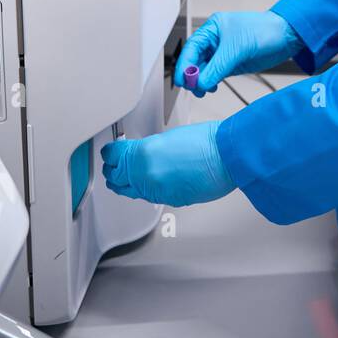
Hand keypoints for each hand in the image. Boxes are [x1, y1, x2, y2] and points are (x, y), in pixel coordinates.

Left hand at [101, 121, 235, 205]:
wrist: (227, 157)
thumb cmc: (207, 142)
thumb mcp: (167, 137)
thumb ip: (147, 148)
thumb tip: (139, 155)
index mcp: (142, 154)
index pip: (113, 156)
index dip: (110, 152)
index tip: (112, 151)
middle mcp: (146, 176)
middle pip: (115, 178)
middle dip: (113, 170)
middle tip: (114, 163)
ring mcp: (157, 191)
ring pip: (130, 191)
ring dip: (127, 182)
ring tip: (129, 174)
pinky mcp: (169, 200)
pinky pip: (149, 196)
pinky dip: (147, 189)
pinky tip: (153, 180)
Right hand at [174, 10, 301, 95]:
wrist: (286, 37)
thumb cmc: (264, 30)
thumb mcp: (237, 48)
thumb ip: (218, 67)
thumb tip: (201, 82)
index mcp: (212, 28)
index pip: (191, 47)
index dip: (185, 64)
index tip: (183, 79)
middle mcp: (215, 40)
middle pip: (194, 59)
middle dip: (191, 75)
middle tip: (192, 88)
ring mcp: (222, 53)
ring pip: (204, 69)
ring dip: (201, 81)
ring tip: (202, 91)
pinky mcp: (231, 64)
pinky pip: (214, 75)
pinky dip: (210, 82)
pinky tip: (211, 88)